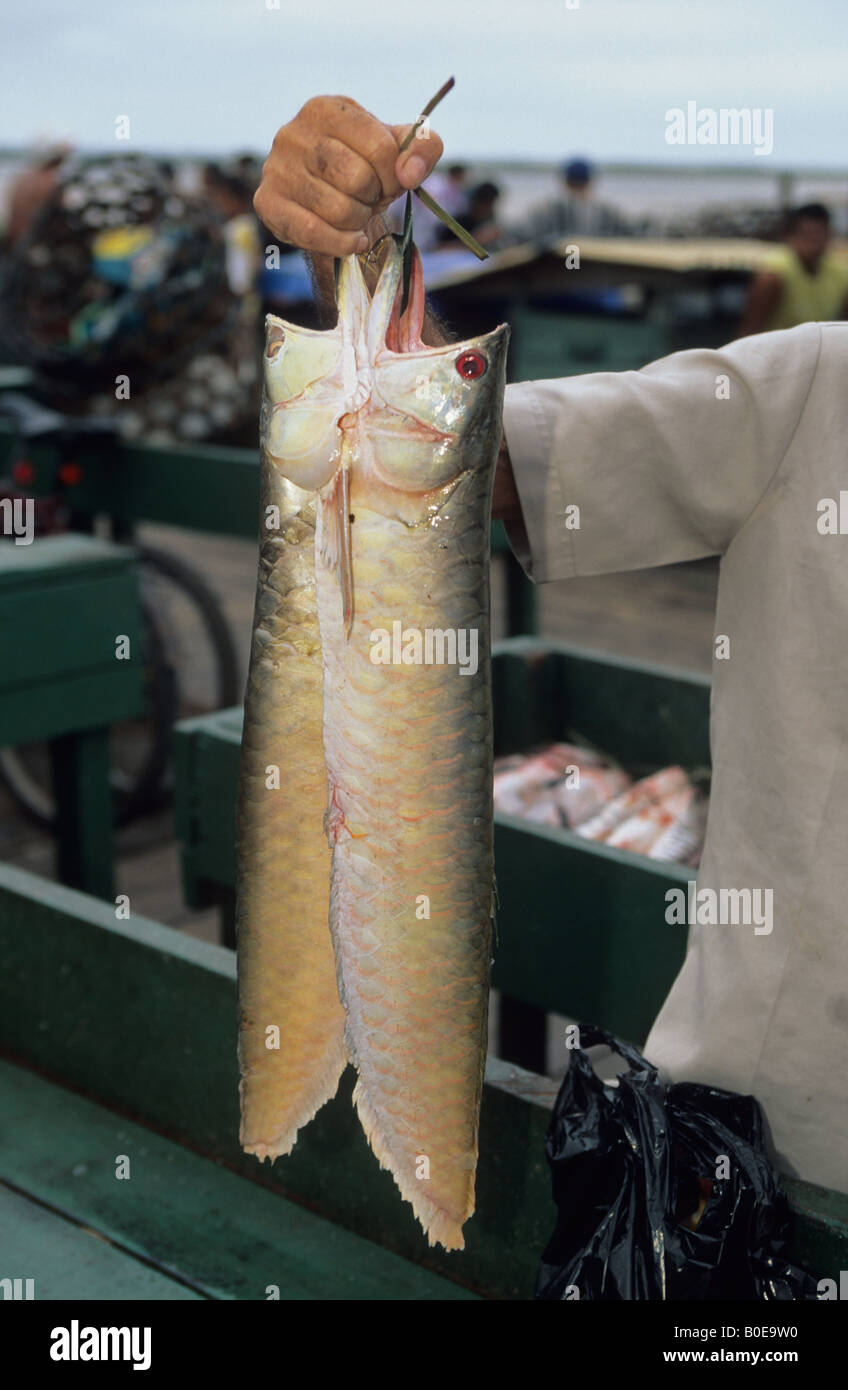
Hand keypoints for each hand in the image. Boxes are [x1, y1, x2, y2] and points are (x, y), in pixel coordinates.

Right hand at [254, 96, 443, 257]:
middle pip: (356, 179)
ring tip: (356, 215)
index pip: (379, 147)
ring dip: (359, 222)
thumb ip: (424, 147)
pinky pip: (313, 232)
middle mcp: (293, 132)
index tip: (391, 182)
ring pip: (337, 209)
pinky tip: (352, 240)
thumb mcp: (400, 150)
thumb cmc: (366, 169)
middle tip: (370, 200)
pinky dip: (342, 244)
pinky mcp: (268, 204)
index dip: (395, 175)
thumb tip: (410, 173)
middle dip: (374, 198)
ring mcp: (276, 168)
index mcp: (326, 109)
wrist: (329, 202)